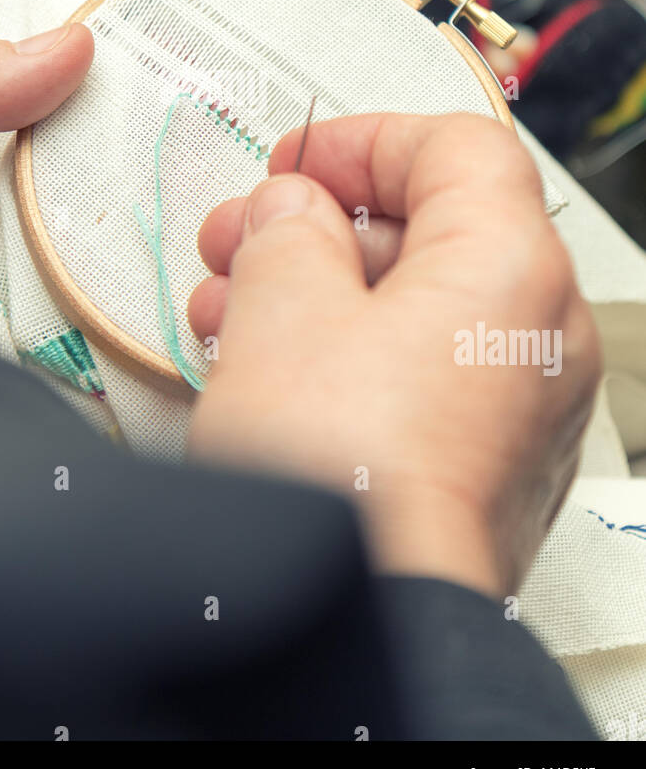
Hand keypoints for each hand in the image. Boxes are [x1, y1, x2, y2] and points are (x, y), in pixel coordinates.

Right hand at [187, 113, 600, 598]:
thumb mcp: (281, 310)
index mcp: (510, 269)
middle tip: (237, 240)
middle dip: (317, 226)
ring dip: (318, 292)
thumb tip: (290, 212)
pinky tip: (267, 372)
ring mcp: (520, 409)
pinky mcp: (488, 466)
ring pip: (417, 307)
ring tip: (228, 314)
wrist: (367, 627)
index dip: (359, 141)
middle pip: (432, 228)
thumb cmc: (344, 483)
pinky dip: (349, 354)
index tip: (291, 167)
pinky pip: (422, 374)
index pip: (454, 147)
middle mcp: (540, 335)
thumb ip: (286, 230)